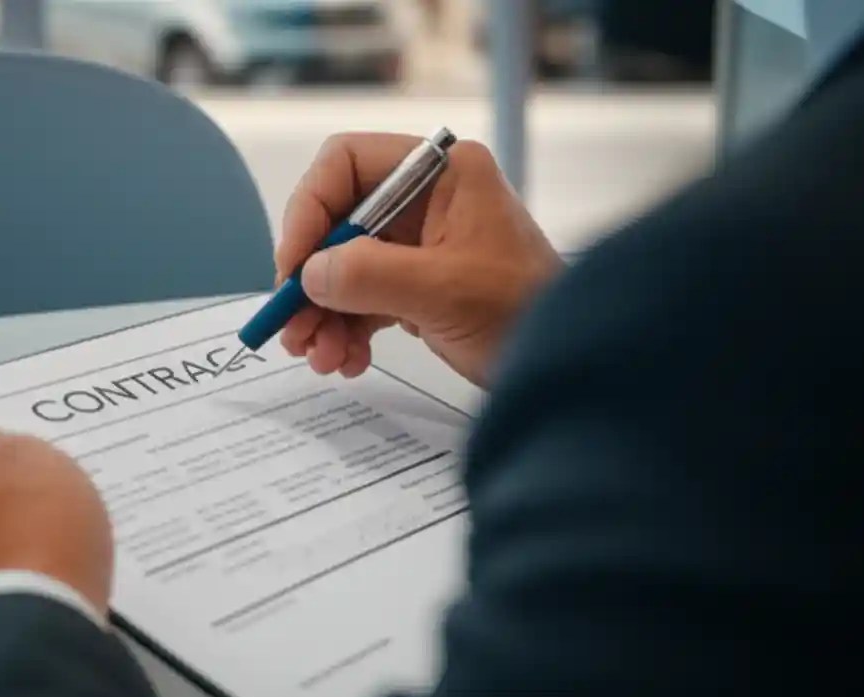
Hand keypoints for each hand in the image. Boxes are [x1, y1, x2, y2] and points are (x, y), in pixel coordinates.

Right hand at [277, 133, 562, 386]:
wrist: (570, 367)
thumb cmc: (526, 313)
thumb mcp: (443, 291)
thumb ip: (369, 276)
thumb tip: (310, 275)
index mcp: (442, 174)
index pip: (348, 163)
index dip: (309, 209)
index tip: (294, 266)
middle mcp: (427, 200)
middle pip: (338, 221)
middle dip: (311, 278)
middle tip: (293, 327)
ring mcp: (422, 244)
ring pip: (345, 267)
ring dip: (323, 313)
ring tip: (319, 357)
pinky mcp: (420, 286)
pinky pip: (363, 298)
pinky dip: (346, 329)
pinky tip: (345, 361)